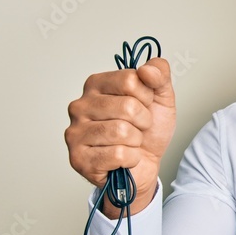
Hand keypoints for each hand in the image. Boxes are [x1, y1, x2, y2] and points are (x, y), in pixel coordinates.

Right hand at [65, 57, 175, 216]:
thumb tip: (147, 69)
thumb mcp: (161, 98)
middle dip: (143, 122)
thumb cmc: (148, 131)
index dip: (146, 97)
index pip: (130, 80)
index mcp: (96, 85)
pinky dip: (130, 159)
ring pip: (122, 131)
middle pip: (127, 106)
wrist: (146, 165)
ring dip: (136, 141)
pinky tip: (123, 159)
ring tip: (130, 143)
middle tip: (138, 129)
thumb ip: (159, 74)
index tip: (143, 106)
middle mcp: (79, 106)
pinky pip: (118, 155)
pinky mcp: (78, 158)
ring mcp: (75, 133)